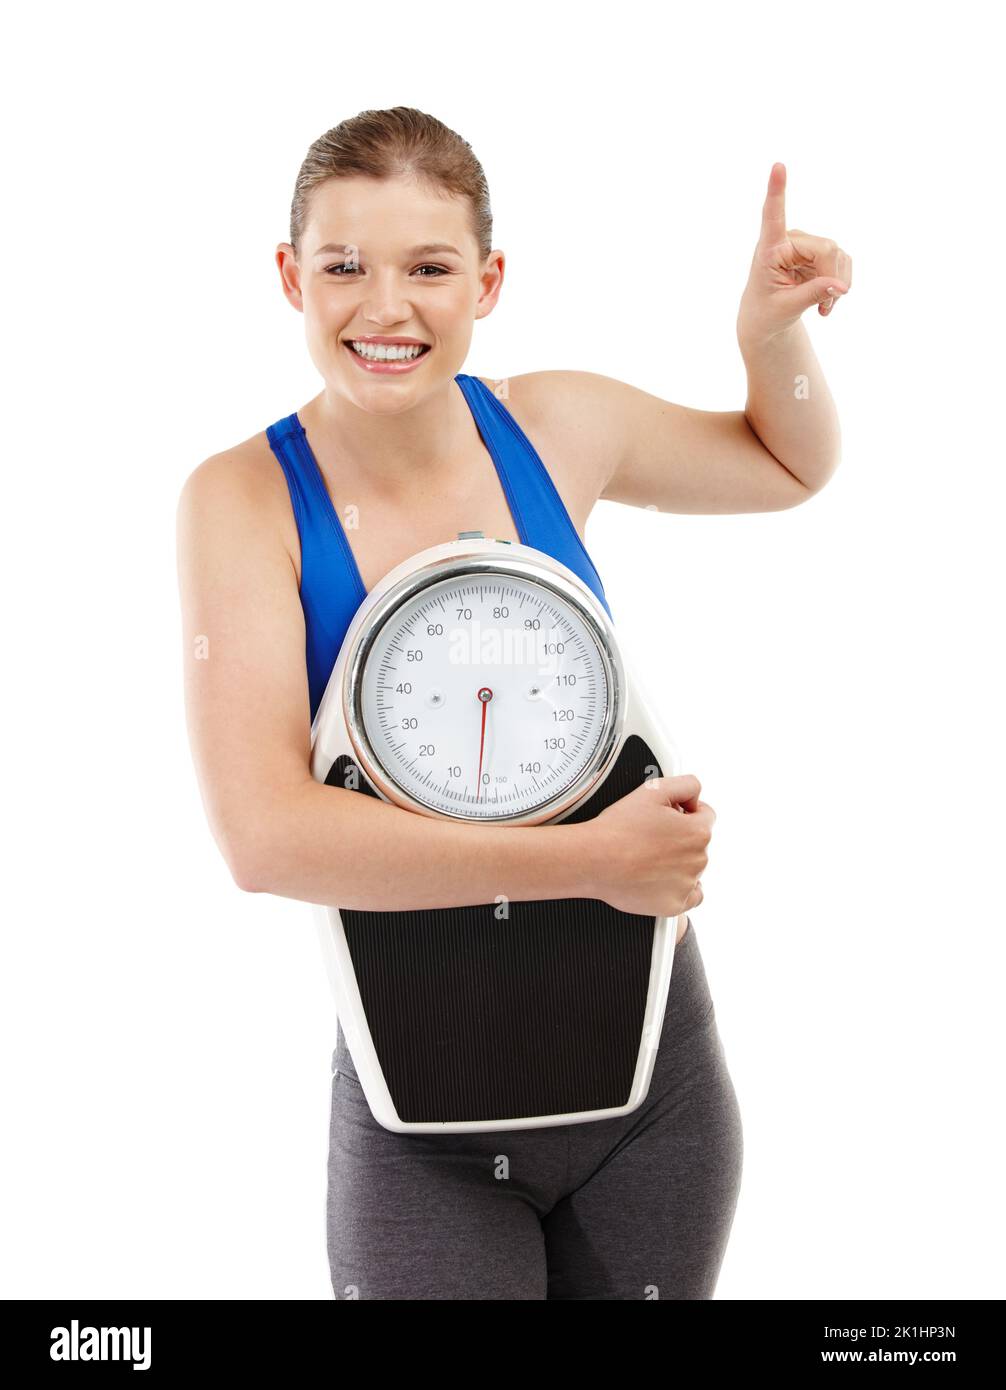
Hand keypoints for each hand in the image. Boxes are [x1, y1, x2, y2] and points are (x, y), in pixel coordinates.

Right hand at [582, 774, 713, 917]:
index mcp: (698, 832)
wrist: (594, 860)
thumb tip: (695, 796)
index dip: (685, 812)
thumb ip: (687, 785)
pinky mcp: (674, 905)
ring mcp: (687, 884)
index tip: (668, 818)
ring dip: (677, 861)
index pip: (705, 816)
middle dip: (680, 837)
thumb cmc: (619, 828)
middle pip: (698, 842)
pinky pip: (690, 896)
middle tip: (651, 837)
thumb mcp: (654, 789)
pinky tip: (660, 878)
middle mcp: (698, 860)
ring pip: (692, 868)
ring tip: (647, 857)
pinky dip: (679, 888)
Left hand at [737, 162, 852, 345]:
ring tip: (824, 307)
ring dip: (837, 286)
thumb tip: (841, 287)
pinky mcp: (821, 252)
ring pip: (838, 256)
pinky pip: (843, 263)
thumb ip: (812, 294)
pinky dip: (840, 285)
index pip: (773, 216)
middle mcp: (790, 239)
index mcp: (770, 248)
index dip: (777, 190)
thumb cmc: (767, 312)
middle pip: (827, 249)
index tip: (777, 166)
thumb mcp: (785, 308)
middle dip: (832, 279)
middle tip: (825, 307)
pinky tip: (828, 301)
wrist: (768, 316)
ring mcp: (807, 243)